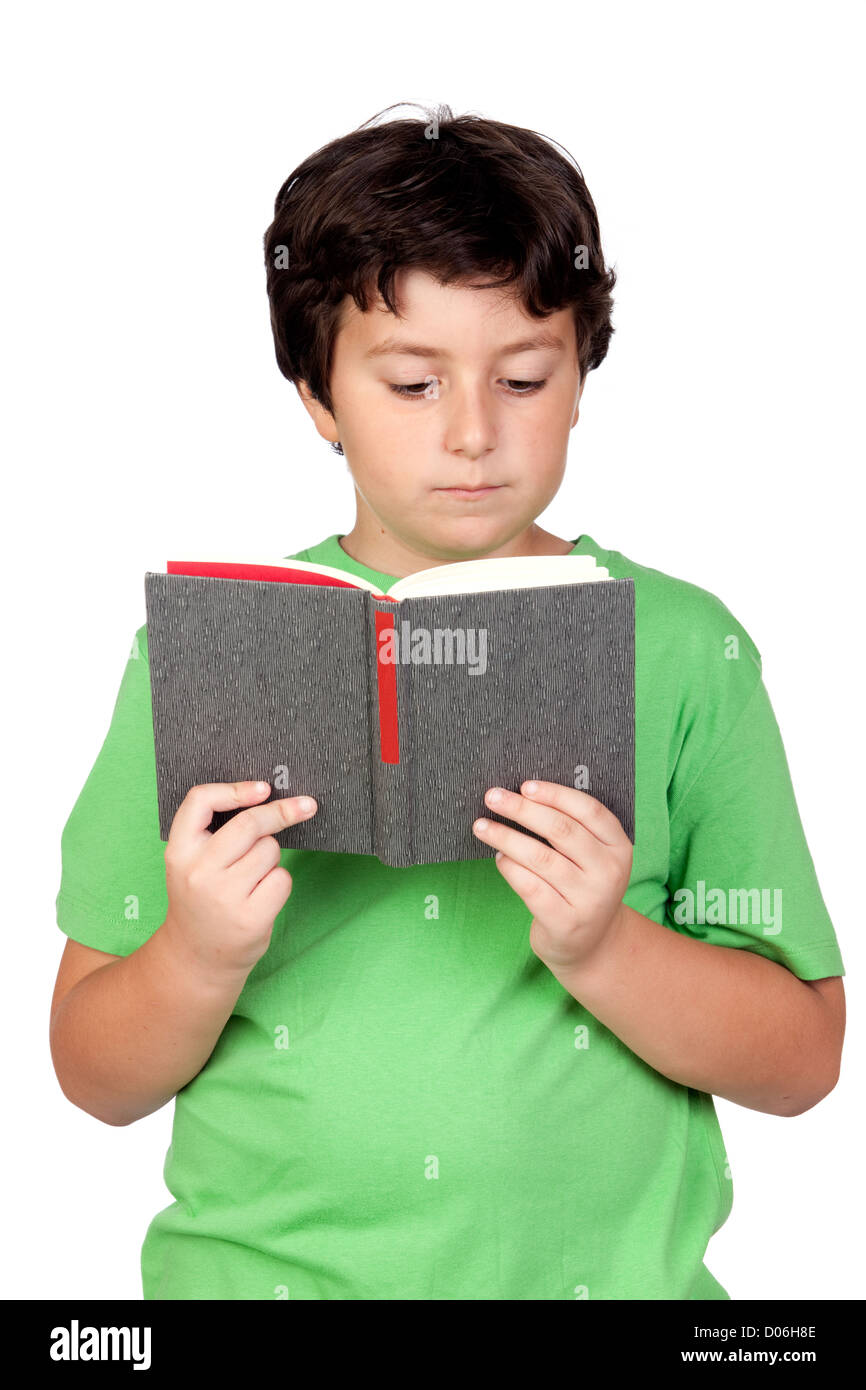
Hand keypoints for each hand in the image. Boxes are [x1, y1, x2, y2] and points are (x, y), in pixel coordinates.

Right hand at [162, 780, 317, 982]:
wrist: (195, 958)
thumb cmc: (201, 900)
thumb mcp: (190, 863)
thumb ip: (213, 833)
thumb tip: (266, 796)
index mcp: (179, 852)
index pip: (199, 801)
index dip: (235, 788)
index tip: (264, 788)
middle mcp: (198, 872)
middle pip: (249, 823)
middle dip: (281, 812)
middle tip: (304, 806)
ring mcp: (224, 897)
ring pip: (270, 851)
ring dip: (271, 858)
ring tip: (252, 879)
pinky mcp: (250, 918)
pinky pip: (282, 878)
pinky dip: (279, 883)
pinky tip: (261, 898)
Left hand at [472, 780, 632, 975]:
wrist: (592, 945)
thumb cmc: (583, 888)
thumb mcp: (592, 859)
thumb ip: (573, 830)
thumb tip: (524, 795)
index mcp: (619, 847)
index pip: (589, 811)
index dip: (555, 794)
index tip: (525, 785)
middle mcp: (609, 872)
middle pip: (561, 830)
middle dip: (522, 810)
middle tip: (492, 797)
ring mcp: (589, 899)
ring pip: (540, 857)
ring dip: (505, 837)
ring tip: (482, 826)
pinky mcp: (565, 922)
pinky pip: (530, 886)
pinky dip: (509, 867)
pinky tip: (499, 857)